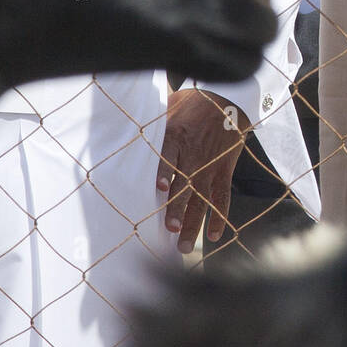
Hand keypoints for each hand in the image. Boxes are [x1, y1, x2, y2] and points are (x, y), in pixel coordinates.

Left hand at [156, 88, 246, 254]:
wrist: (227, 101)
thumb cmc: (191, 104)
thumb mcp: (169, 107)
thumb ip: (152, 124)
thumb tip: (120, 130)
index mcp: (176, 137)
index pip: (169, 156)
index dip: (164, 171)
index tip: (160, 188)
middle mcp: (194, 155)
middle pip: (185, 185)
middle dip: (178, 208)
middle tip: (171, 230)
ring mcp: (210, 165)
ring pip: (203, 198)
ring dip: (194, 223)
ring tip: (185, 245)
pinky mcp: (224, 171)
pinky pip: (223, 197)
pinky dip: (220, 217)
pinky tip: (214, 236)